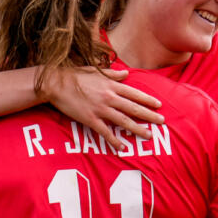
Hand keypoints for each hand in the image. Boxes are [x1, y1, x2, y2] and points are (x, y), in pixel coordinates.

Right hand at [41, 67, 162, 150]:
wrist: (55, 83)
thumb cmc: (74, 75)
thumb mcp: (96, 70)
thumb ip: (112, 73)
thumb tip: (126, 73)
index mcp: (111, 85)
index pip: (134, 93)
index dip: (148, 99)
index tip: (159, 105)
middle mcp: (109, 97)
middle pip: (133, 108)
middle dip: (149, 115)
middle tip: (162, 121)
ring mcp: (100, 109)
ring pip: (123, 121)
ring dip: (137, 129)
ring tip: (148, 135)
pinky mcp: (90, 119)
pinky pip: (105, 132)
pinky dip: (115, 141)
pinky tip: (123, 147)